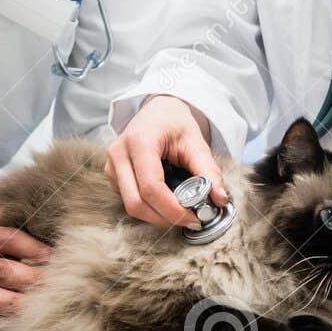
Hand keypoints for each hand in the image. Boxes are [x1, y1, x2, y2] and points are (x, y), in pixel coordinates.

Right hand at [105, 94, 228, 227]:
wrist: (158, 110)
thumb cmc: (175, 123)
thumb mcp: (196, 142)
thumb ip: (208, 171)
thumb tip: (220, 199)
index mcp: (139, 141)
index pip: (151, 187)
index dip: (173, 210)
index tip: (195, 218)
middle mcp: (119, 153)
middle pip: (136, 203)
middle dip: (164, 218)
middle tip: (190, 220)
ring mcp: (112, 165)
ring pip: (130, 206)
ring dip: (157, 215)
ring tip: (181, 210)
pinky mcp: (112, 174)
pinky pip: (129, 200)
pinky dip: (150, 207)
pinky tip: (167, 199)